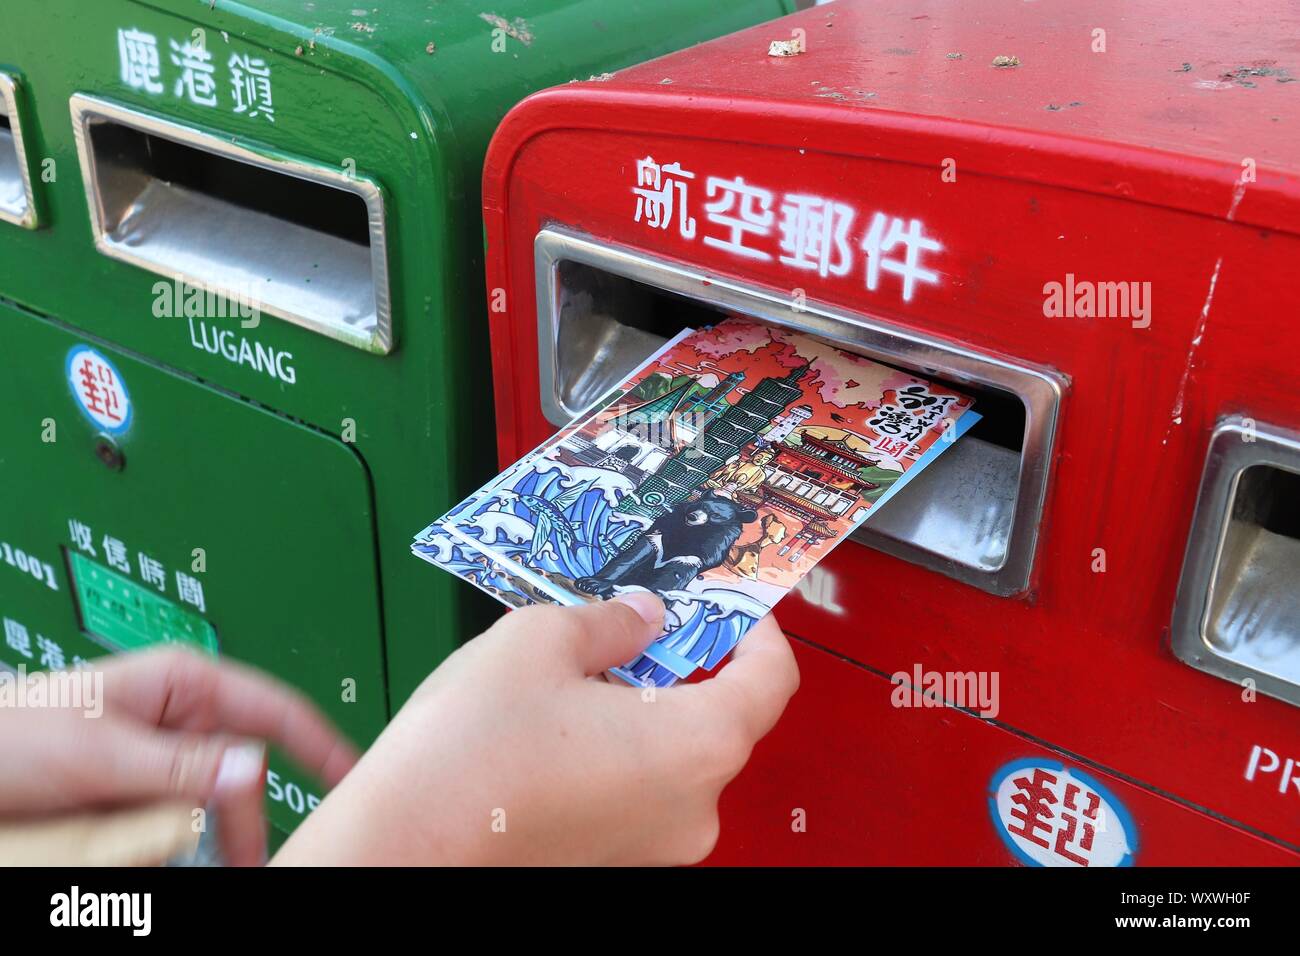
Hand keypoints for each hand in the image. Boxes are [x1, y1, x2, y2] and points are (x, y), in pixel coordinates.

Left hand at [0, 648, 358, 864]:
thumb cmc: (9, 734)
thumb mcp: (98, 749)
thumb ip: (177, 764)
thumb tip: (252, 771)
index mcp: (183, 685)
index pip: (275, 710)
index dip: (320, 742)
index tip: (352, 774)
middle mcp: (178, 722)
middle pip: (242, 779)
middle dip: (239, 819)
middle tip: (243, 860)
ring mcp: (158, 764)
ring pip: (209, 812)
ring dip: (200, 840)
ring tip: (187, 859)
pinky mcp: (136, 800)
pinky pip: (176, 831)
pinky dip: (174, 849)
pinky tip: (159, 856)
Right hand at [274, 593, 798, 865]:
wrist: (402, 847)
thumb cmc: (469, 752)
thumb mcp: (539, 639)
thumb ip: (612, 620)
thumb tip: (642, 616)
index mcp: (696, 745)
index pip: (772, 679)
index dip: (756, 630)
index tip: (730, 605)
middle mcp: (693, 808)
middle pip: (721, 718)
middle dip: (683, 664)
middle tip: (636, 624)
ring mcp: (655, 846)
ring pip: (674, 756)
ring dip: (645, 707)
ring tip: (579, 674)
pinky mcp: (615, 862)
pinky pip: (641, 792)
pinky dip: (619, 751)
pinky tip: (558, 727)